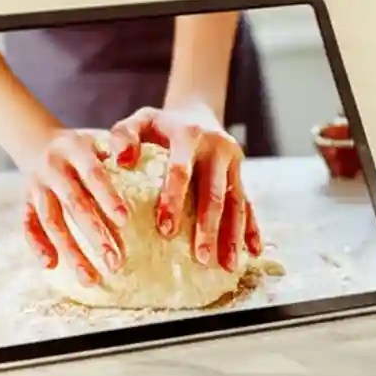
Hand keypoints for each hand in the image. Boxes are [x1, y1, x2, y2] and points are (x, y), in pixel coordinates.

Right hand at [22, 129, 129, 286]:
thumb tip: (140, 164)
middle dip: (95, 235)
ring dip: (70, 252)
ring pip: (52, 222)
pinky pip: (28, 225)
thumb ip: (120, 147)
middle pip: (74, 204)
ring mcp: (37, 187)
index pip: (93, 174)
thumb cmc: (82, 145)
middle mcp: (54, 169)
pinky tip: (51, 266)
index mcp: (75, 149)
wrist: (36, 139)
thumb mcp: (99, 137)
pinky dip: (37, 246)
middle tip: (116, 263)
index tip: (125, 220)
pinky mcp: (25, 202)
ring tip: (90, 279)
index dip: (107, 196)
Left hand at [108, 106, 261, 271]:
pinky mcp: (241, 174)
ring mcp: (234, 162)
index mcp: (189, 135)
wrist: (197, 110)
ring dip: (233, 235)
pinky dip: (253, 228)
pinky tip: (253, 251)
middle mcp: (217, 148)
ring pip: (236, 203)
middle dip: (208, 228)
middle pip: (214, 193)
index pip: (181, 171)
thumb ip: (124, 135)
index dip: (174, 200)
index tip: (166, 230)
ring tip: (228, 266)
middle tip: (202, 258)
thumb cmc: (162, 124)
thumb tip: (121, 160)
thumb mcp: (141, 120)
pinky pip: (249, 203)